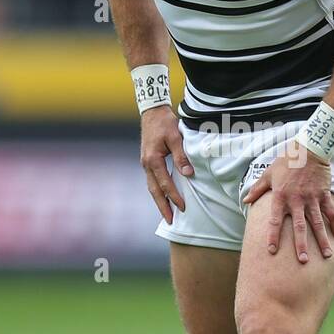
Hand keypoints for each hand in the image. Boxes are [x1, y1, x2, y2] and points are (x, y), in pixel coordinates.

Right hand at [140, 106, 191, 221]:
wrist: (152, 112)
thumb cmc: (165, 122)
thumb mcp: (176, 137)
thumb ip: (181, 156)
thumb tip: (188, 174)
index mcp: (153, 160)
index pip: (165, 183)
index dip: (174, 196)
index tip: (183, 207)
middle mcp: (146, 164)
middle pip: (154, 191)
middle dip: (162, 207)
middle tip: (170, 221)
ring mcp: (145, 163)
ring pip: (152, 187)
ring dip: (159, 201)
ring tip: (167, 214)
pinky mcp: (148, 161)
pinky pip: (152, 181)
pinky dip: (158, 191)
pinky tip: (164, 197)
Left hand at [241, 142, 333, 262]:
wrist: (309, 149)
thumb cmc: (286, 161)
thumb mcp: (268, 174)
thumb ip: (257, 189)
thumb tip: (245, 200)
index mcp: (281, 197)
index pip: (275, 221)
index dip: (273, 236)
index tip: (272, 251)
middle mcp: (296, 200)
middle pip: (299, 227)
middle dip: (301, 245)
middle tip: (303, 261)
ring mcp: (312, 198)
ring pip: (317, 223)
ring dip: (322, 240)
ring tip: (327, 255)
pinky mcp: (324, 194)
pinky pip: (330, 212)